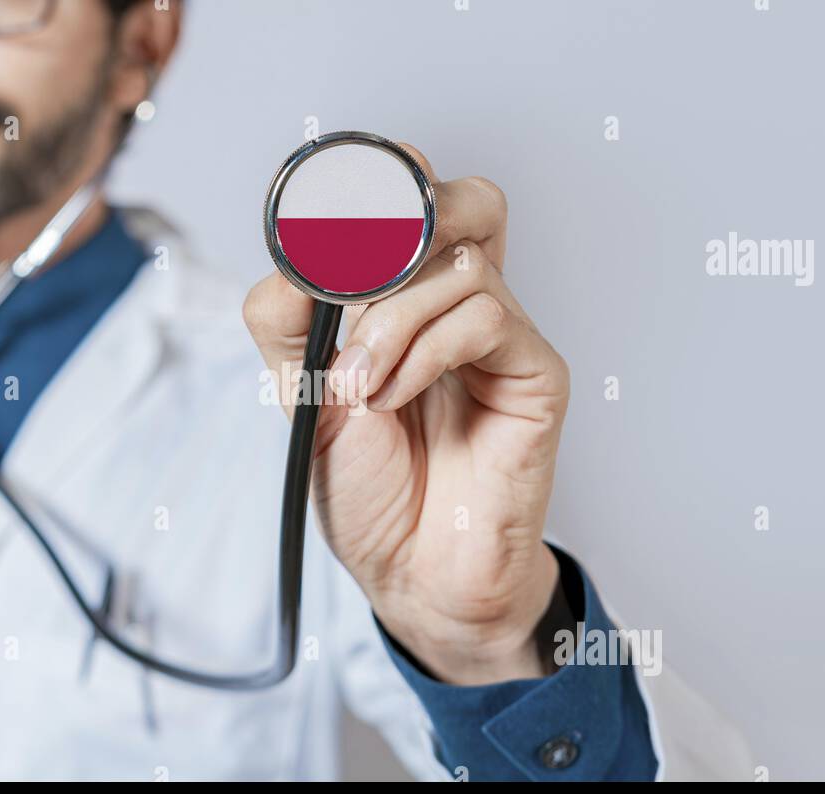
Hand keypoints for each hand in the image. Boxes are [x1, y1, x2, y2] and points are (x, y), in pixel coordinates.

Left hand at [244, 145, 570, 684]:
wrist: (411, 574)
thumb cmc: (370, 491)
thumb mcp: (302, 397)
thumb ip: (288, 322)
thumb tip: (292, 255)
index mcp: (410, 303)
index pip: (416, 204)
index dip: (381, 188)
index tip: (324, 223)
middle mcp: (461, 310)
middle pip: (469, 201)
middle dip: (405, 222)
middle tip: (352, 281)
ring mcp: (504, 340)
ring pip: (462, 264)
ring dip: (391, 322)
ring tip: (360, 387)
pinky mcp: (536, 375)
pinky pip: (486, 318)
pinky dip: (424, 351)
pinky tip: (394, 398)